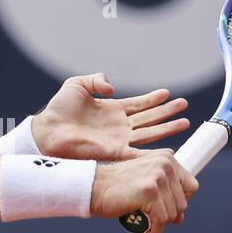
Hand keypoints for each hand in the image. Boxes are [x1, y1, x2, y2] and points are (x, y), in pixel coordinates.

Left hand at [31, 74, 189, 161]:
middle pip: (149, 118)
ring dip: (167, 128)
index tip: (168, 93)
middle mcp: (118, 126)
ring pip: (150, 134)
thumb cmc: (57, 110)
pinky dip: (153, 153)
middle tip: (185, 107)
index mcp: (111, 110)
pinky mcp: (114, 152)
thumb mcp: (77, 85)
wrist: (46, 131)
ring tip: (185, 122)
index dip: (153, 99)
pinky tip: (168, 150)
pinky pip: (138, 153)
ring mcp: (118, 139)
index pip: (139, 104)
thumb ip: (96, 79)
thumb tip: (113, 86)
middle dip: (167, 113)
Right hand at [89, 149, 197, 232]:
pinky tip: (141, 230)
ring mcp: (158, 177)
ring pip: (172, 214)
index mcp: (167, 158)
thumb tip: (180, 218)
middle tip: (149, 217)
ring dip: (158, 225)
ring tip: (142, 221)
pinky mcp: (150, 191)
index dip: (180, 202)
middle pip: (182, 203)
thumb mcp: (145, 183)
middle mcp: (165, 164)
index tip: (165, 208)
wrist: (92, 187)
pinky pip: (161, 221)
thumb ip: (165, 195)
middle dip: (167, 216)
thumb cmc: (116, 187)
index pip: (191, 186)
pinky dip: (152, 231)